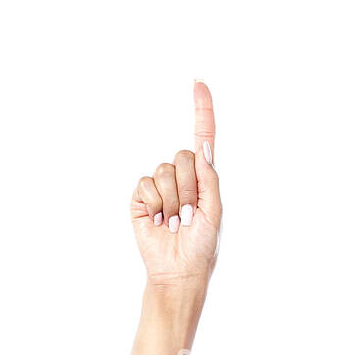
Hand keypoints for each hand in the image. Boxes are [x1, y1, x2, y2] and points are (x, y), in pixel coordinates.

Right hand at [130, 80, 222, 286]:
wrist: (178, 271)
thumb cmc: (202, 245)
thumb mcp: (215, 211)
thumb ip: (209, 178)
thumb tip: (202, 146)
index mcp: (204, 179)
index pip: (202, 138)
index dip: (202, 111)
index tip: (198, 83)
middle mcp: (181, 177)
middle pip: (183, 157)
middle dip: (188, 189)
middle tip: (189, 216)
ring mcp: (159, 187)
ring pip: (164, 171)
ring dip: (172, 201)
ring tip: (175, 223)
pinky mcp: (140, 197)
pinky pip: (146, 185)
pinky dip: (154, 206)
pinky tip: (157, 222)